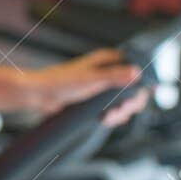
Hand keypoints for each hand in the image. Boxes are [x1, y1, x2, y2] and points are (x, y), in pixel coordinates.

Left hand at [16, 48, 146, 126]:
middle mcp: (108, 71)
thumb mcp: (91, 79)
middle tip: (119, 112)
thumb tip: (136, 73)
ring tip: (108, 117)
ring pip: (124, 101)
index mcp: (108, 60)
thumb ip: (114, 76)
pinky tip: (104, 119)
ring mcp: (102, 86)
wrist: (39, 95)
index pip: (137, 70)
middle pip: (133, 89)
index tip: (133, 99)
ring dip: (120, 112)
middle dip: (130, 104)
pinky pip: (113, 108)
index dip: (141, 86)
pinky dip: (112, 116)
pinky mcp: (95, 99)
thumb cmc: (60, 81)